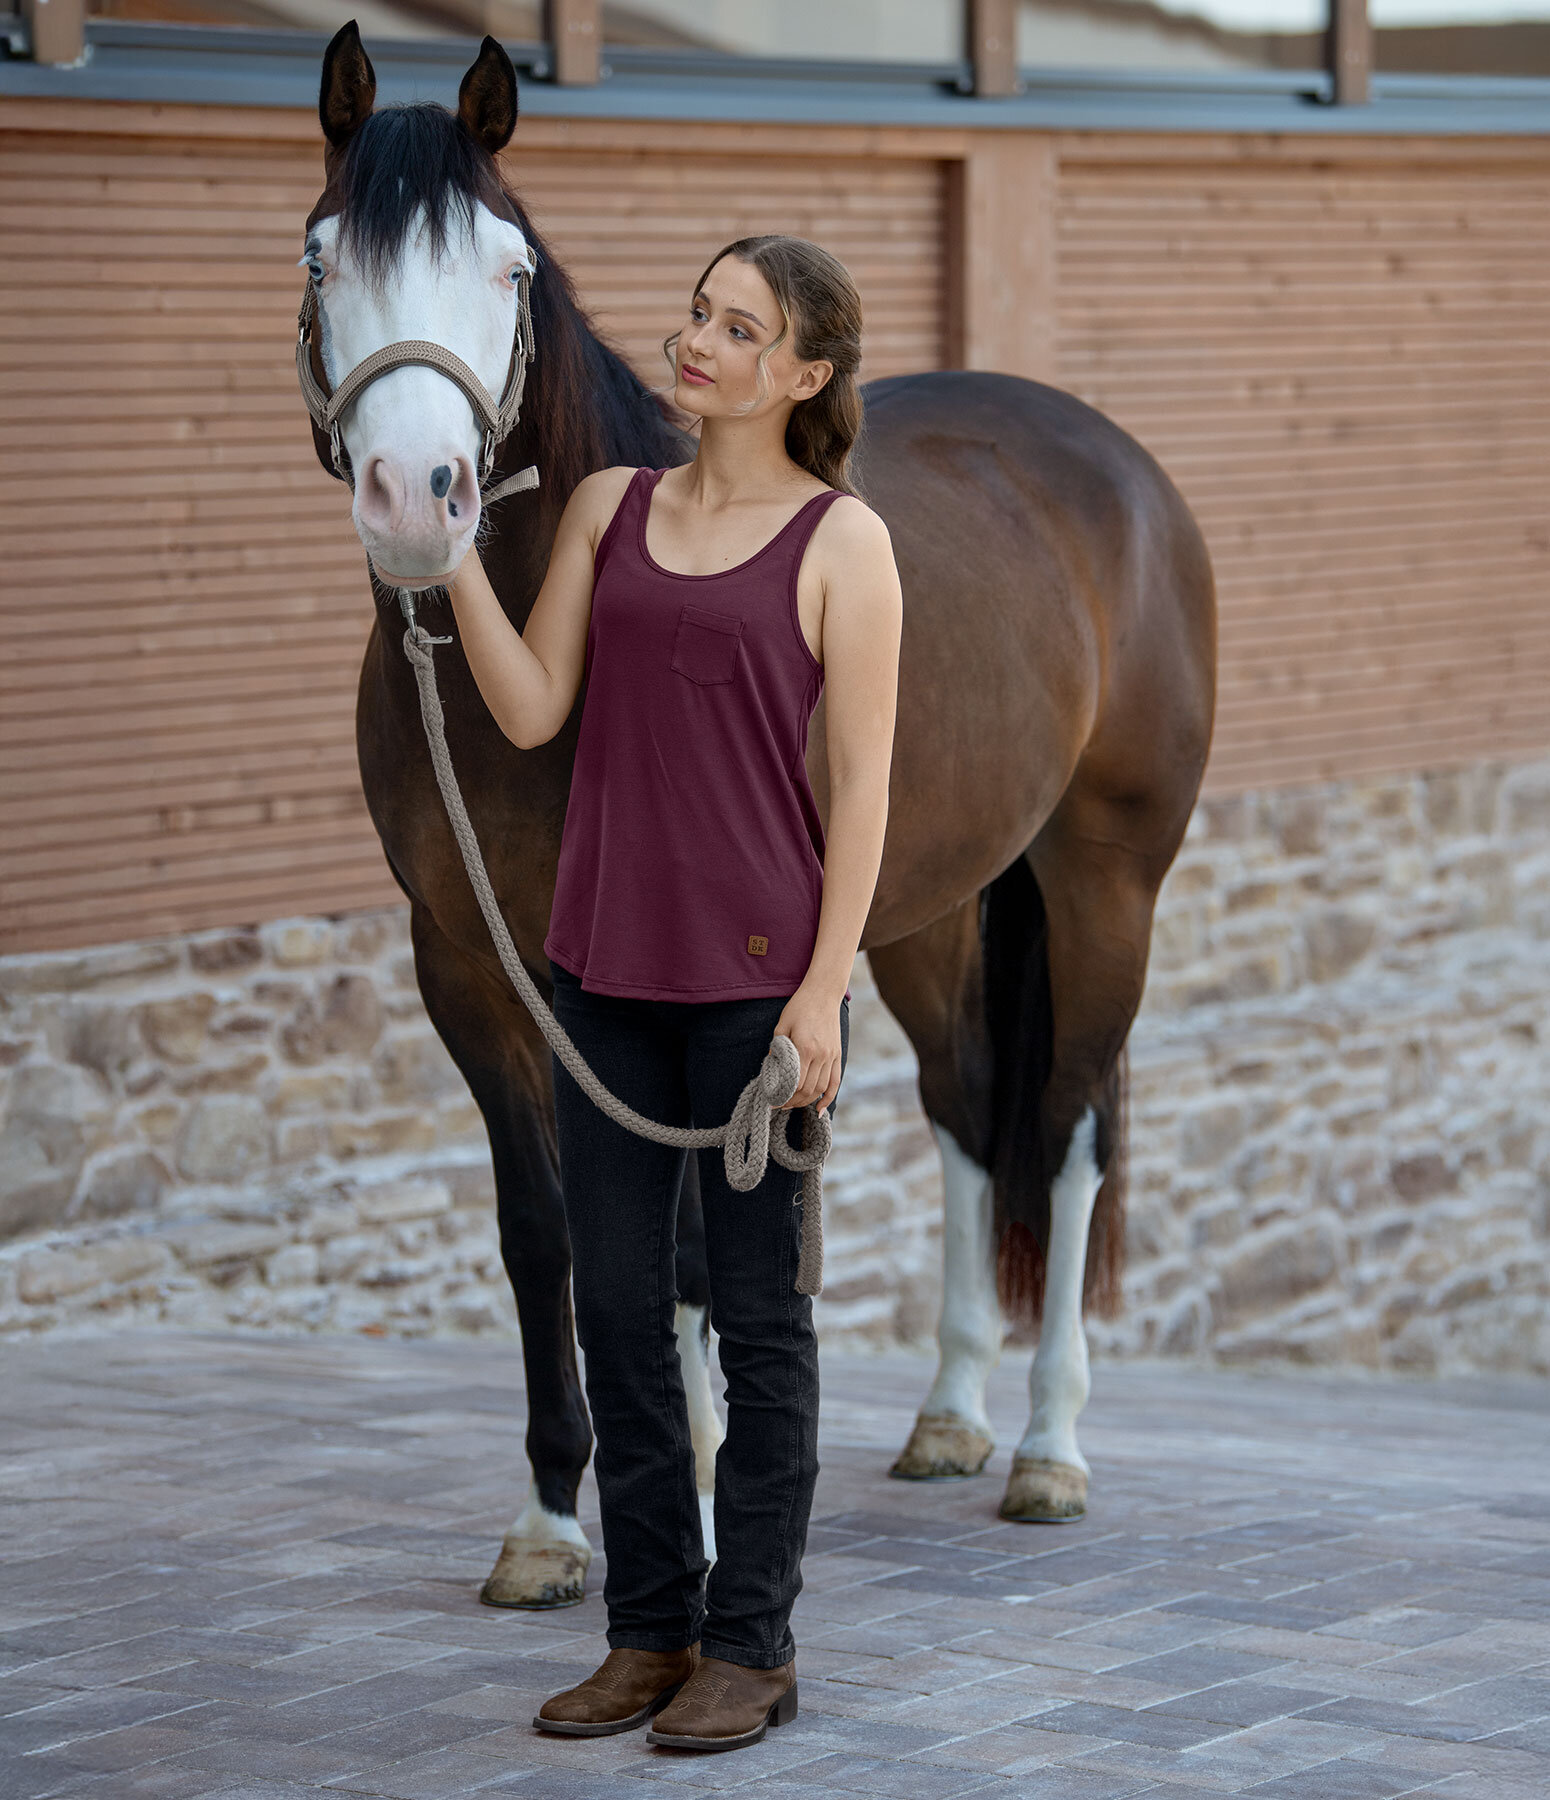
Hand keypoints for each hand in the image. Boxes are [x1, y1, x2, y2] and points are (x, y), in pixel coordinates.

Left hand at [771, 983, 843, 1114]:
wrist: (823, 993)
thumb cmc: (800, 1007)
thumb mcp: (782, 1025)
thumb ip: (777, 1049)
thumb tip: (770, 1069)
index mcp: (805, 1048)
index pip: (794, 1083)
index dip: (782, 1096)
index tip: (772, 1101)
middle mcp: (821, 1055)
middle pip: (807, 1090)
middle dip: (791, 1102)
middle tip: (779, 1105)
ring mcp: (831, 1056)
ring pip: (820, 1089)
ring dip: (806, 1101)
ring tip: (793, 1104)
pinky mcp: (838, 1055)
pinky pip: (835, 1082)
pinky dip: (828, 1098)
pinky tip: (819, 1109)